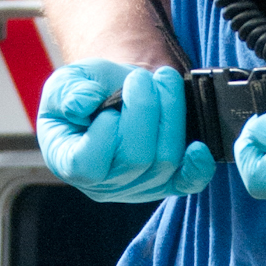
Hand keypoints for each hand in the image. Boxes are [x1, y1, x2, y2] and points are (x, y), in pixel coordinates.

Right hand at [37, 61, 214, 201]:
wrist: (117, 93)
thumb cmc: (87, 92)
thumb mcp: (66, 82)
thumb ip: (68, 91)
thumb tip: (82, 103)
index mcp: (68, 162)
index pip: (87, 165)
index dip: (103, 135)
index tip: (109, 106)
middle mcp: (104, 184)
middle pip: (135, 159)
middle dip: (144, 110)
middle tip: (141, 78)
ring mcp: (138, 187)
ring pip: (165, 160)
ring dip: (171, 115)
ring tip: (164, 81)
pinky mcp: (168, 182)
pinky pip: (188, 183)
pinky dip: (197, 166)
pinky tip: (199, 146)